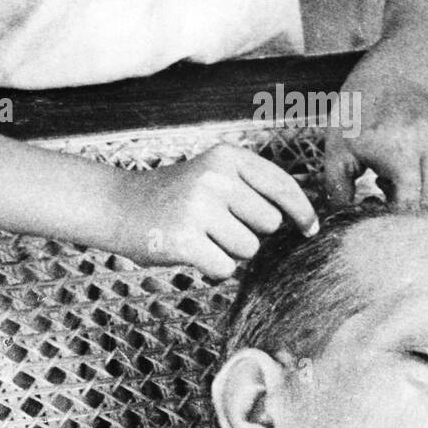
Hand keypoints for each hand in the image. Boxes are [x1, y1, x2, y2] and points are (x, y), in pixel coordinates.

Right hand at [106, 144, 318, 278]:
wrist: (117, 205)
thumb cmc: (174, 196)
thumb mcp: (212, 174)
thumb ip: (251, 188)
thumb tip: (301, 220)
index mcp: (227, 157)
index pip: (282, 185)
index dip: (302, 211)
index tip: (310, 230)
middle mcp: (215, 177)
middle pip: (269, 223)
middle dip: (250, 233)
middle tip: (216, 226)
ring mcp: (199, 207)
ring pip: (249, 249)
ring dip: (230, 252)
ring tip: (201, 237)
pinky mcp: (185, 239)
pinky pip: (226, 268)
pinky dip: (214, 269)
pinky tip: (192, 255)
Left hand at [323, 85, 427, 207]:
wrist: (382, 77)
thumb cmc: (354, 117)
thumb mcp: (336, 153)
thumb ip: (339, 190)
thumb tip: (345, 218)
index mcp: (399, 152)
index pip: (410, 203)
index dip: (394, 214)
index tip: (377, 207)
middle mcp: (427, 144)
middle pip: (427, 199)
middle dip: (405, 202)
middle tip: (381, 186)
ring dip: (420, 190)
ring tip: (395, 173)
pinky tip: (409, 161)